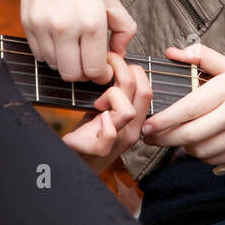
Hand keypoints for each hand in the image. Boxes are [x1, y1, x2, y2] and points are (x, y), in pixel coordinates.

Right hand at [19, 0, 137, 84]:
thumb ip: (122, 27)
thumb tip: (119, 52)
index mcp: (91, 21)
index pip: (95, 70)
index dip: (102, 74)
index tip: (105, 67)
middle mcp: (65, 28)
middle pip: (73, 75)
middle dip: (85, 73)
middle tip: (91, 60)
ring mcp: (43, 27)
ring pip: (55, 66)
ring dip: (67, 62)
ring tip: (75, 45)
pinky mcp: (27, 23)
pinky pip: (39, 53)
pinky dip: (51, 52)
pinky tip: (60, 37)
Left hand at [62, 51, 151, 174]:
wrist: (77, 162)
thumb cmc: (89, 133)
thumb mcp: (108, 109)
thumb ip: (117, 93)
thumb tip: (115, 65)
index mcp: (136, 118)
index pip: (148, 88)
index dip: (134, 70)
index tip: (114, 63)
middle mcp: (132, 129)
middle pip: (144, 92)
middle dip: (123, 69)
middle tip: (105, 65)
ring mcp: (118, 141)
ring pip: (127, 110)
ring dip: (110, 95)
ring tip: (97, 100)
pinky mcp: (100, 150)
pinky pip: (110, 134)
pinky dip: (103, 122)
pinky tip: (94, 115)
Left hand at [141, 41, 224, 163]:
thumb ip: (202, 57)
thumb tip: (173, 52)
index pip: (187, 109)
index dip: (164, 120)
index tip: (147, 124)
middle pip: (189, 134)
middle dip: (164, 138)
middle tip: (149, 136)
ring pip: (201, 150)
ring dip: (184, 147)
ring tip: (178, 138)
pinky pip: (216, 159)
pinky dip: (203, 155)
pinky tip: (201, 145)